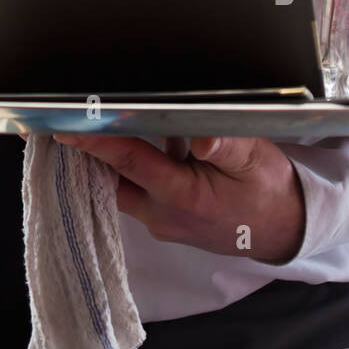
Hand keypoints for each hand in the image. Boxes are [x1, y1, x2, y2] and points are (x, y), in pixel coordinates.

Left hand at [51, 133, 305, 263]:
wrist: (284, 228)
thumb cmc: (269, 190)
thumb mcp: (254, 159)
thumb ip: (225, 144)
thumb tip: (201, 136)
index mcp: (183, 197)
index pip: (128, 162)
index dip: (95, 142)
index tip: (65, 126)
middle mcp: (165, 215)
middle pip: (112, 180)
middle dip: (90, 154)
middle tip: (69, 120)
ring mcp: (163, 222)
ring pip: (121, 188)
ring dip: (110, 162)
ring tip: (93, 127)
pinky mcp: (166, 220)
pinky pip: (136, 193)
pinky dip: (129, 170)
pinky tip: (131, 142)